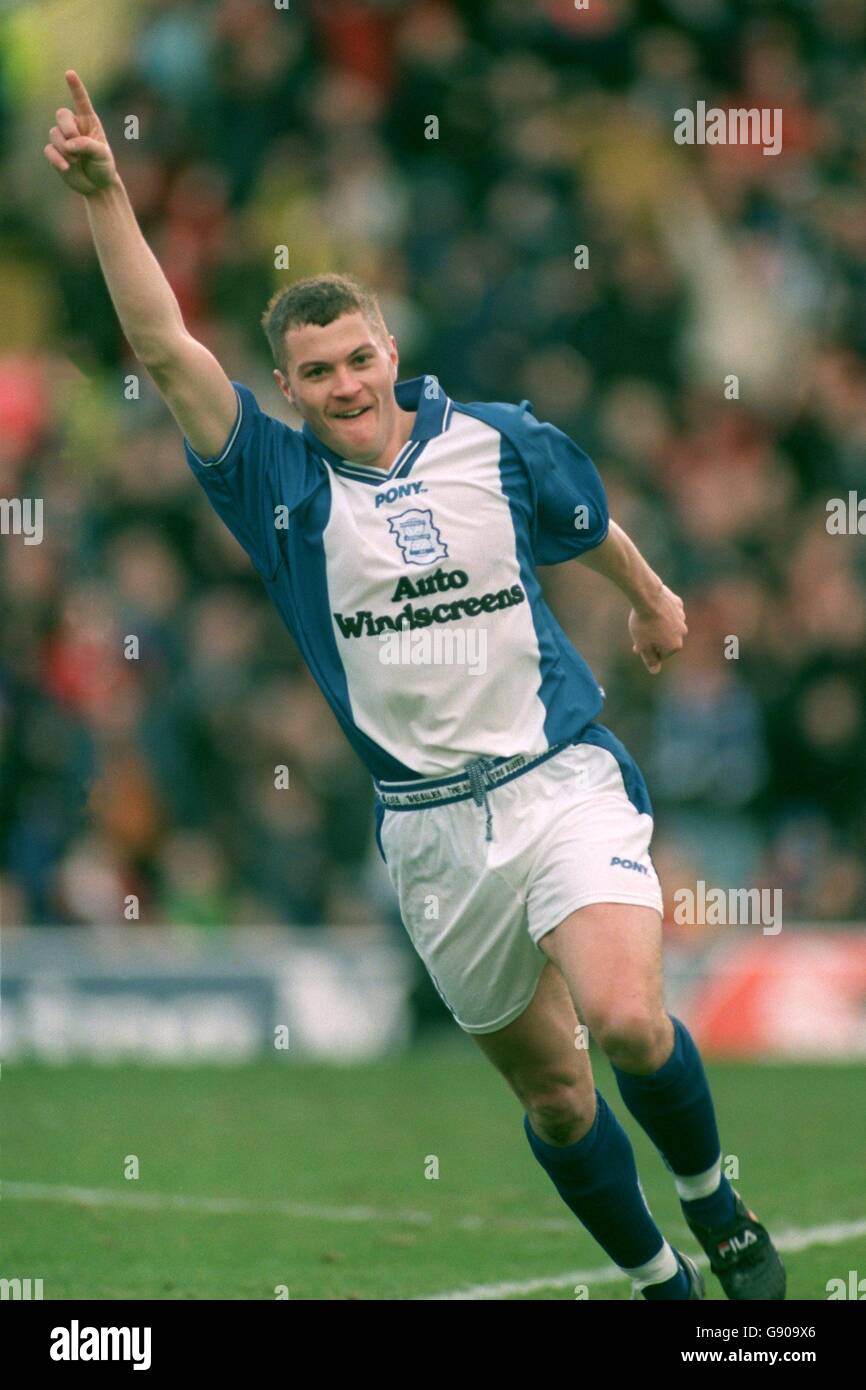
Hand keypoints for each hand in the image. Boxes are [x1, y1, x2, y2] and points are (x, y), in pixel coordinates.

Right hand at [43, 70, 117, 195]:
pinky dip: (57, 159)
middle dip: (67, 128)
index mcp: (89, 121)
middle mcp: (74, 126)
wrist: (97, 185)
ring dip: (65, 148)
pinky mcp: (55, 152)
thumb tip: (69, 145)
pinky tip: (66, 167)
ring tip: (76, 160)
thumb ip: (87, 145)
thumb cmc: (103, 166)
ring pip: (54, 134)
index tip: (70, 73)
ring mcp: (63, 139)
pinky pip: (49, 150)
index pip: (81, 101)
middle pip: (61, 115)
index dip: (75, 87)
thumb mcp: (102, 155)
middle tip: (75, 144)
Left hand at [628, 584, 686, 673]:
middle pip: (666, 640)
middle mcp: (682, 632)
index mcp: (675, 646)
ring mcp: (682, 617)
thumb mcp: (643, 645)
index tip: (639, 643)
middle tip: (640, 631)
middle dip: (654, 638)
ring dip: (658, 625)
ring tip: (645, 619)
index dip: (647, 650)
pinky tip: (651, 607)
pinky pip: (669, 611)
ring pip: (668, 625)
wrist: (648, 596)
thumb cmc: (643, 623)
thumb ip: (649, 659)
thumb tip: (655, 671)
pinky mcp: (678, 604)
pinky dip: (661, 611)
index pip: (660, 655)